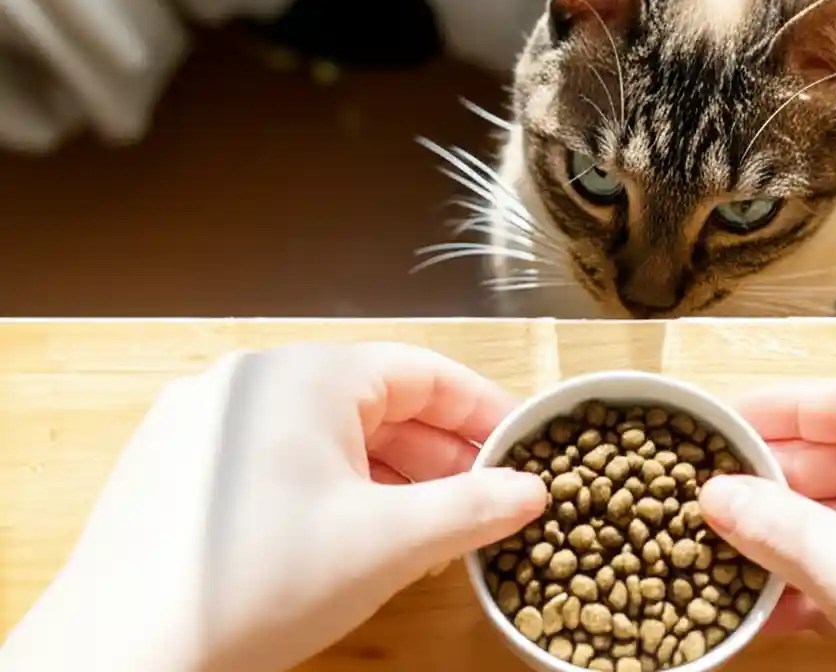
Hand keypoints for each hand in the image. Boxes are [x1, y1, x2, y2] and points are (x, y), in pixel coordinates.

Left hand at [0, 343, 546, 671]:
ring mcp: (205, 421)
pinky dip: (332, 487)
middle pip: (374, 401)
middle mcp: (252, 381)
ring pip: (326, 433)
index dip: (482, 409)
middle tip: (487, 496)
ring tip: (431, 526)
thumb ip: (473, 508)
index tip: (524, 445)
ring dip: (389, 475)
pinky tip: (356, 536)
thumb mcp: (389, 544)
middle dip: (438, 452)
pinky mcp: (178, 465)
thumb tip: (533, 490)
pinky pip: (279, 457)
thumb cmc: (257, 585)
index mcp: (306, 375)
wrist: (122, 656)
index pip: (422, 372)